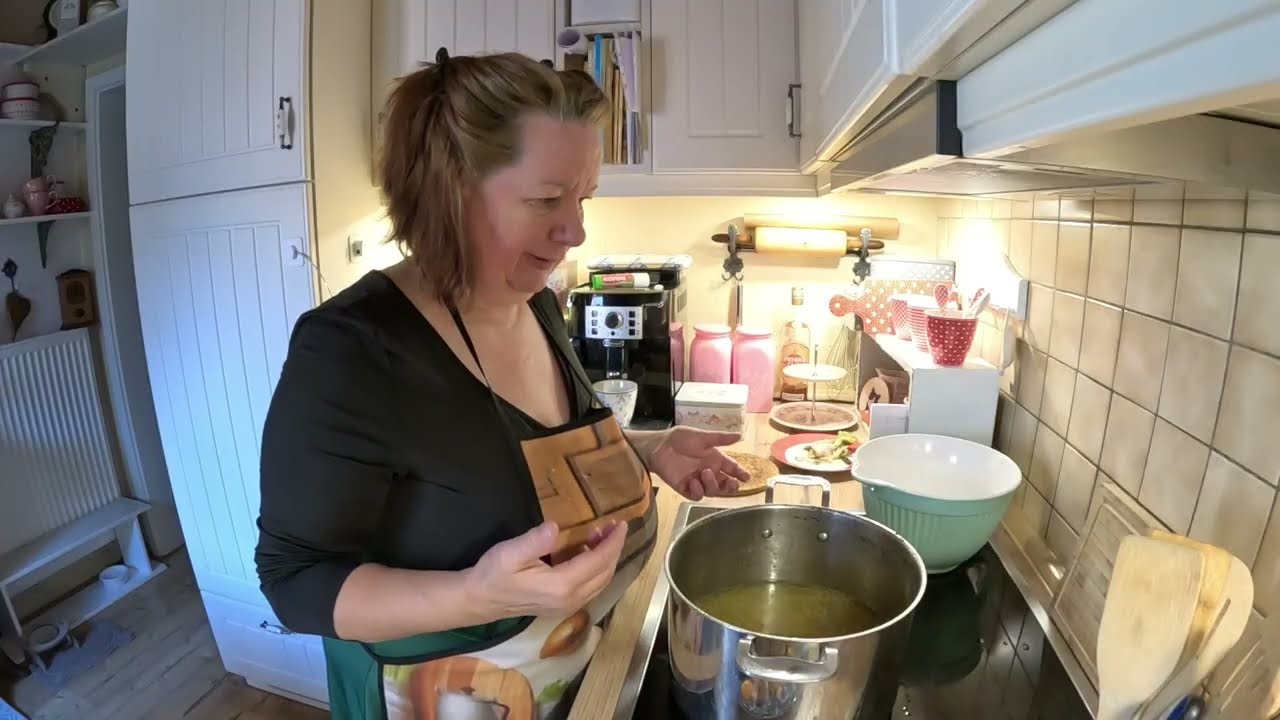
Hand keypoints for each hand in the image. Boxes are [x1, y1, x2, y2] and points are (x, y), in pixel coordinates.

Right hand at [462, 520, 627, 619]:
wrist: (479, 600)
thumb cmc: (493, 574)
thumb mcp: (510, 552)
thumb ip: (535, 541)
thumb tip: (555, 527)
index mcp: (561, 586)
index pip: (598, 561)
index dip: (613, 542)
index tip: (621, 524)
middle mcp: (570, 600)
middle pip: (605, 573)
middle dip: (613, 549)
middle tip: (613, 526)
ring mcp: (567, 607)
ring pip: (600, 582)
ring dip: (605, 559)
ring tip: (601, 535)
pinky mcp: (562, 607)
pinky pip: (590, 587)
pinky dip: (596, 569)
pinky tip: (586, 552)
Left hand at [648, 426, 749, 499]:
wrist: (658, 446)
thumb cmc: (679, 438)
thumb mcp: (701, 436)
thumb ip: (720, 438)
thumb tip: (740, 435)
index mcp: (715, 458)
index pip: (732, 468)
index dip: (740, 473)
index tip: (747, 477)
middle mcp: (709, 471)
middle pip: (725, 485)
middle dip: (731, 486)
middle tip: (732, 483)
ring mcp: (698, 481)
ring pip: (713, 491)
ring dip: (712, 484)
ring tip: (705, 473)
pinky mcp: (686, 488)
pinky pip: (697, 496)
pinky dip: (698, 490)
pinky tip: (693, 481)